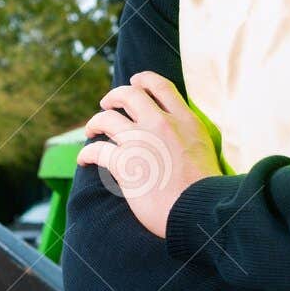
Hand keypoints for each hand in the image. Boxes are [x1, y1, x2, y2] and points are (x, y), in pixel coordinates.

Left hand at [76, 71, 221, 238]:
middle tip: (107, 103)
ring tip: (91, 130)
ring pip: (106, 119)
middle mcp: (161, 124)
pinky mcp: (124, 163)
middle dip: (114, 96)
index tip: (135, 81)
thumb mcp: (205, 150)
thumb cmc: (205, 190)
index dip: (143, 80)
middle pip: (129, 95)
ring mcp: (141, 141)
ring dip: (95, 123)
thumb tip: (176, 138)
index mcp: (185, 121)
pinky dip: (86, 153)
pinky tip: (84, 160)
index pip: (161, 87)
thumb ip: (188, 136)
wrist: (200, 210)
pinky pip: (96, 150)